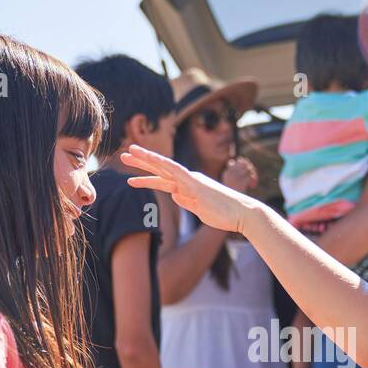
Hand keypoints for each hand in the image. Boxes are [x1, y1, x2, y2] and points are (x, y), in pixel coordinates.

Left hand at [122, 145, 261, 235]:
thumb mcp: (200, 208)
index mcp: (189, 183)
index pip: (164, 175)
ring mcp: (193, 183)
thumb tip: (175, 196)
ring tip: (130, 156)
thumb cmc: (223, 213)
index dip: (147, 170)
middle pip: (161, 167)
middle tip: (124, 153)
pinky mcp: (198, 190)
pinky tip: (154, 165)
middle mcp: (189, 179)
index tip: (131, 167)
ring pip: (167, 168)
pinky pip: (180, 180)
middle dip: (142, 160)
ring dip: (148, 162)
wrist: (243, 213)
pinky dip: (167, 174)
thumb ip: (187, 201)